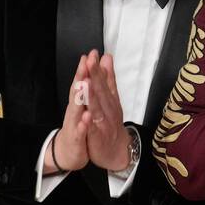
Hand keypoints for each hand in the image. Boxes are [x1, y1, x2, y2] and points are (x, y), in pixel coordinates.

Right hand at [47, 55, 91, 172]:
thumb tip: (92, 66)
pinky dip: (83, 124)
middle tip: (85, 63)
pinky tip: (86, 117)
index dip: (85, 68)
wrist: (67, 152)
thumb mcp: (83, 104)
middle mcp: (74, 110)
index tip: (90, 55)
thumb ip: (88, 85)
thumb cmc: (77, 125)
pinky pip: (80, 131)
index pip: (82, 82)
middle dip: (81, 77)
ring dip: (80, 97)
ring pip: (76, 109)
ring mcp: (74, 124)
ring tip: (83, 85)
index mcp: (78, 102)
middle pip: (76, 91)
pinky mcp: (76, 139)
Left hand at [84, 49, 132, 171]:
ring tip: (87, 82)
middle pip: (100, 91)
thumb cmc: (112, 121)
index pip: (103, 81)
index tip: (93, 55)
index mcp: (109, 99)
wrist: (118, 150)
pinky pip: (93, 128)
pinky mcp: (98, 136)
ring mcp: (103, 122)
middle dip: (95, 76)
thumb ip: (108, 78)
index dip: (97, 68)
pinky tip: (87, 114)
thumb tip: (107, 58)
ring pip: (97, 107)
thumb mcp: (112, 98)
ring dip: (92, 95)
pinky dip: (90, 122)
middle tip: (90, 61)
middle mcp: (108, 108)